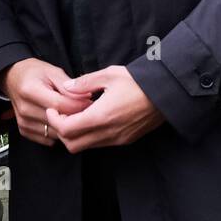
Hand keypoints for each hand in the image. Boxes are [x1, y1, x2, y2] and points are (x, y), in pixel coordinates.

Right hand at [1, 57, 92, 146]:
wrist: (13, 78)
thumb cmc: (34, 73)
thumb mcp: (52, 72)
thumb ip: (68, 86)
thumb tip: (84, 98)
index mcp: (31, 90)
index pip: (60, 105)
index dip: (78, 105)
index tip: (89, 102)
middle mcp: (25, 108)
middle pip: (57, 121)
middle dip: (75, 117)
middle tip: (85, 110)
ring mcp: (23, 121)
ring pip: (54, 133)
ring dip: (66, 127)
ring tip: (73, 115)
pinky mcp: (24, 130)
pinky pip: (48, 139)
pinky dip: (57, 133)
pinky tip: (61, 122)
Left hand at [45, 65, 164, 152]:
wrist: (167, 92)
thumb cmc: (139, 81)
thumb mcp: (110, 74)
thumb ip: (85, 82)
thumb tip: (66, 87)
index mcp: (101, 116)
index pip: (67, 129)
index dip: (54, 120)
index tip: (53, 109)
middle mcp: (108, 133)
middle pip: (73, 144)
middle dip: (61, 132)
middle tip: (60, 115)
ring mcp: (117, 139)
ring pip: (86, 147)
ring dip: (76, 135)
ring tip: (76, 116)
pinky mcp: (125, 140)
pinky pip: (100, 144)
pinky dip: (90, 136)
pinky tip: (92, 119)